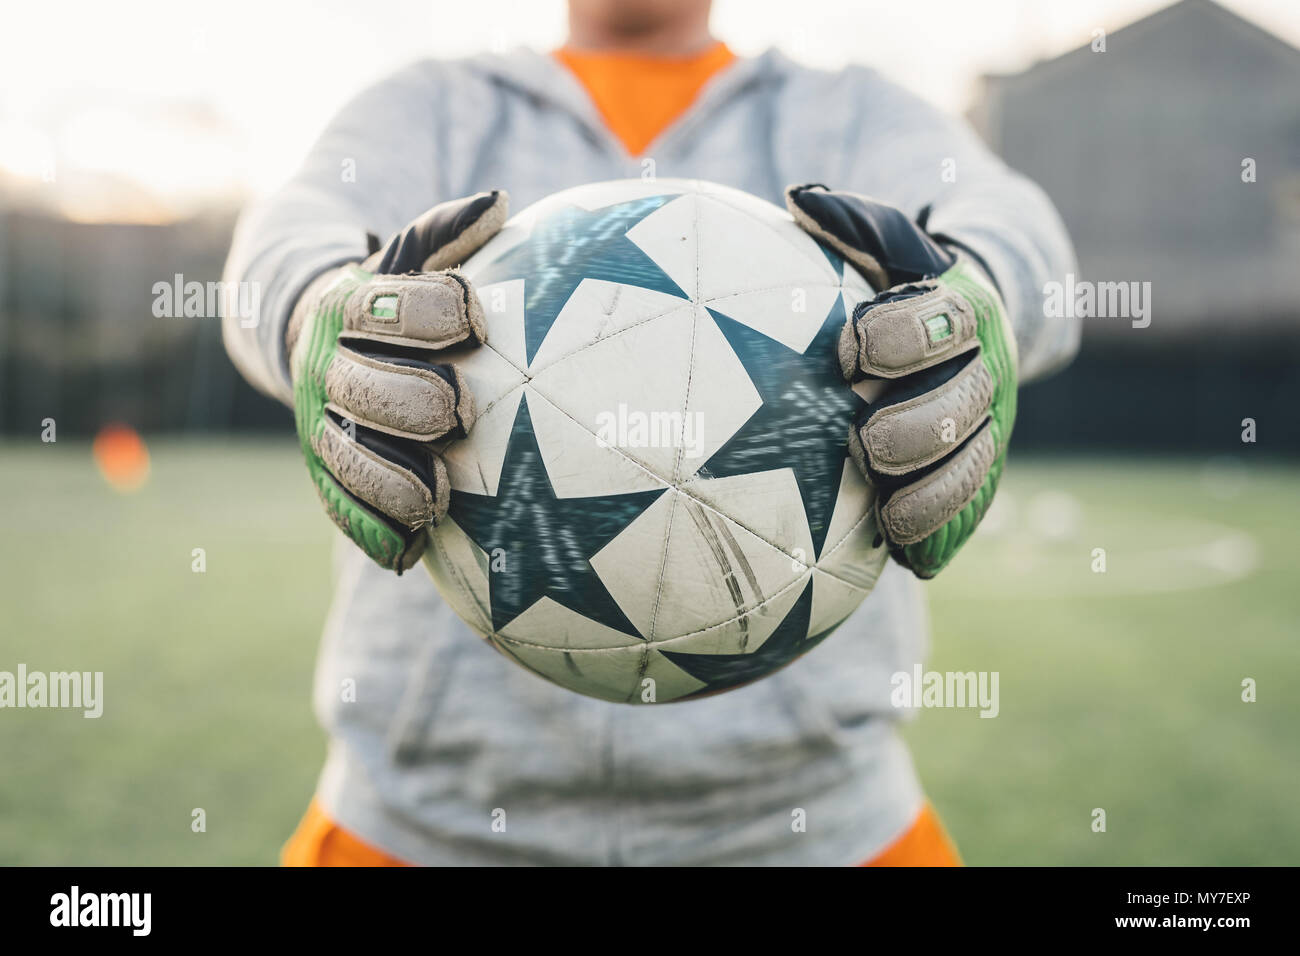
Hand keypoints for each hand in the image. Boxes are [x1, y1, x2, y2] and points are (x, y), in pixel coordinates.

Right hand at [287, 191, 507, 571]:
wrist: (319, 336)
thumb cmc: (394, 296)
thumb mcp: (413, 258)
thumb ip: (448, 234)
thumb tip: (497, 202)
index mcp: (347, 308)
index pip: (382, 307)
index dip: (428, 310)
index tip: (476, 317)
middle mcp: (325, 368)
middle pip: (360, 387)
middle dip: (407, 398)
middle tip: (458, 410)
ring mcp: (319, 424)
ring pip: (345, 457)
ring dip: (387, 479)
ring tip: (436, 498)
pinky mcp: (326, 473)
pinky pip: (342, 507)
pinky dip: (372, 531)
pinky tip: (410, 551)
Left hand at [786, 184, 1016, 578]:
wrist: (962, 333)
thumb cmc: (898, 288)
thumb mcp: (881, 249)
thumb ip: (848, 226)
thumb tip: (798, 198)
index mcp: (962, 313)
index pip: (944, 321)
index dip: (904, 335)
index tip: (848, 348)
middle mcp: (985, 374)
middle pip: (966, 407)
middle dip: (920, 428)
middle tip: (864, 443)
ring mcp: (985, 431)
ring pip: (972, 470)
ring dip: (933, 495)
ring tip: (887, 515)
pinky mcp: (973, 478)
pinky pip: (966, 515)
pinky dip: (939, 536)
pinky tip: (902, 556)